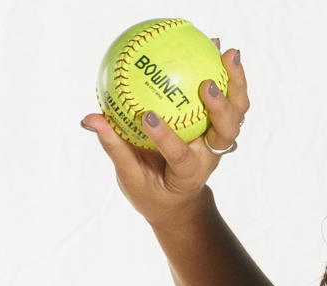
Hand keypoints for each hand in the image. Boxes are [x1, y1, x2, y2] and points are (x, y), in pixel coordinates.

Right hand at [79, 45, 250, 228]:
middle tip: (207, 84)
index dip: (165, 137)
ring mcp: (218, 141)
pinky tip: (214, 44)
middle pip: (226, 132)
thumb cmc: (151, 190)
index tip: (146, 116)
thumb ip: (115, 147)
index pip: (180, 156)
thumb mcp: (130, 177)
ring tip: (228, 53)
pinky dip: (226, 73)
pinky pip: (229, 98)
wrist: (178, 199)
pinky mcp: (219, 127)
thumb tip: (90, 119)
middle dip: (220, 109)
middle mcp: (209, 156)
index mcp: (188, 173)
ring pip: (236, 113)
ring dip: (235, 83)